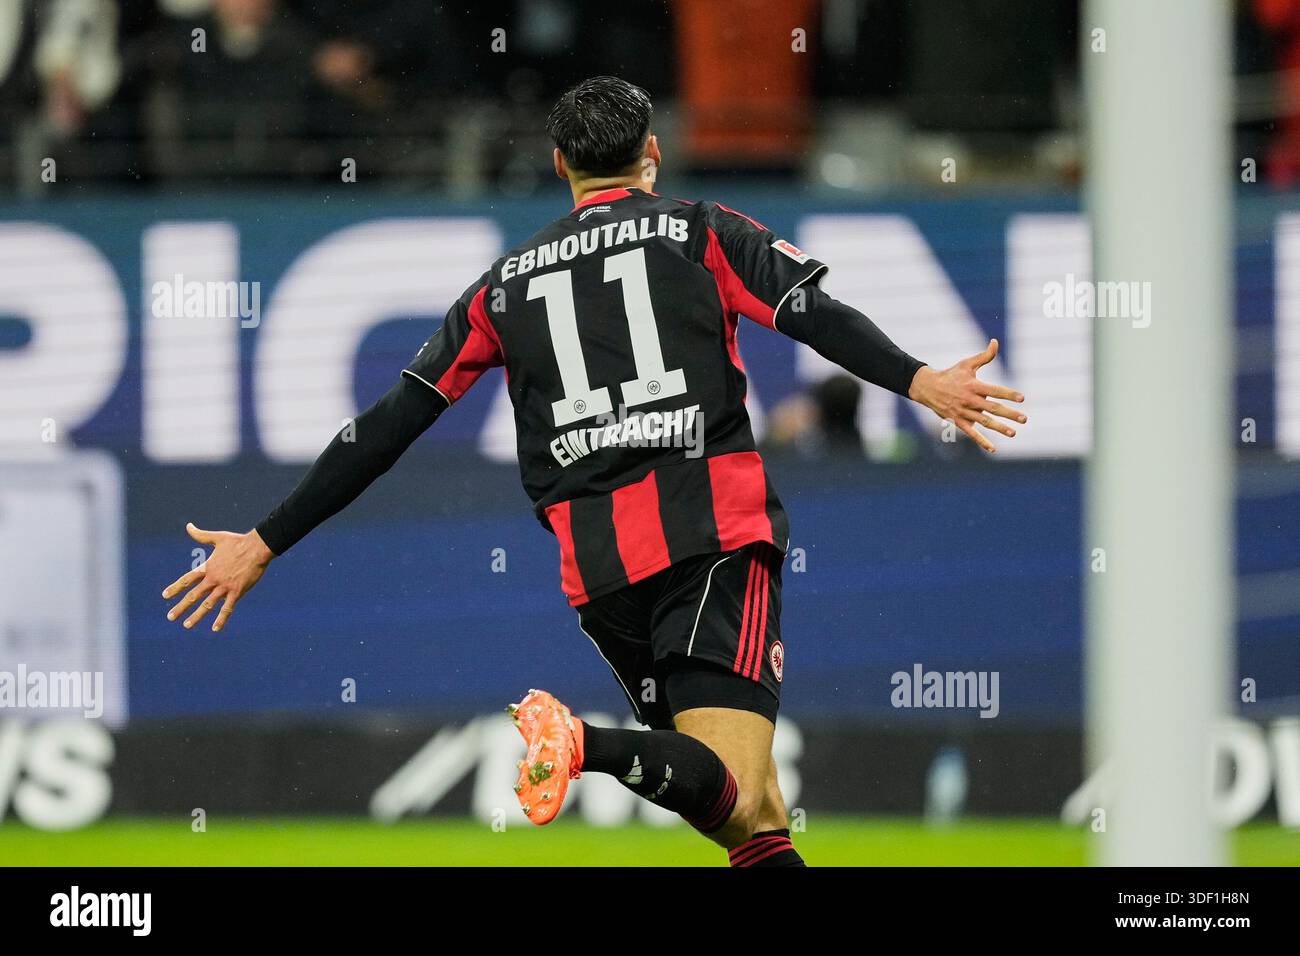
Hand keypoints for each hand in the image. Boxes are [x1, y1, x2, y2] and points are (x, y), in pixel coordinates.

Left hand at [163, 524, 273, 632]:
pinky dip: (221, 619)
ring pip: (207, 604)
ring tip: (187, 625)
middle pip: (193, 595)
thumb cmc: (238, 542)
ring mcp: (225, 587)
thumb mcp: (217, 538)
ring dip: (196, 616)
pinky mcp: (237, 592)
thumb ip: (200, 535)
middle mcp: (213, 579)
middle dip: (181, 607)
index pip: (187, 580)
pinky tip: (215, 629)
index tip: (165, 596)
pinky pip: (227, 608)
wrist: (257, 548)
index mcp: (208, 567)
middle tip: (170, 616)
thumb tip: (188, 526)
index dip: (175, 588)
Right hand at [907, 339, 1026, 453]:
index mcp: (973, 385)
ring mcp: (964, 412)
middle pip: (992, 408)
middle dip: (1009, 414)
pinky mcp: (958, 421)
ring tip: (1013, 433)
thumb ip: (984, 356)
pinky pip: (971, 433)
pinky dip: (982, 441)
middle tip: (1024, 419)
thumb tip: (995, 342)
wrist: (927, 388)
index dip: (1008, 393)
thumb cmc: (951, 375)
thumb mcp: (967, 364)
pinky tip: (993, 448)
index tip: (1022, 398)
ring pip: (984, 422)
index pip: (994, 390)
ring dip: (999, 428)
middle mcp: (970, 400)